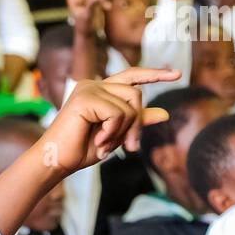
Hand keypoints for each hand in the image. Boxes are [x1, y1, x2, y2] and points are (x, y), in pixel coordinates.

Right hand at [40, 66, 177, 168]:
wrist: (57, 161)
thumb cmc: (82, 149)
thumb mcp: (117, 135)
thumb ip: (137, 122)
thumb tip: (165, 113)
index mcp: (99, 90)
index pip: (132, 76)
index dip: (155, 74)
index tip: (177, 74)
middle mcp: (93, 84)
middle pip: (136, 94)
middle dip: (137, 124)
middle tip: (129, 148)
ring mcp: (89, 89)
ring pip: (129, 106)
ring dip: (125, 131)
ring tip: (107, 146)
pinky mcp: (85, 98)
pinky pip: (117, 113)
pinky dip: (113, 132)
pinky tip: (99, 141)